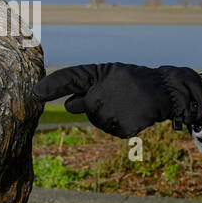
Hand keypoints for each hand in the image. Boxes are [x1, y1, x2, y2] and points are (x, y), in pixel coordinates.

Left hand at [31, 63, 201, 138]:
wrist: (166, 91)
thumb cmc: (133, 82)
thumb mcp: (110, 77)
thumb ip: (87, 87)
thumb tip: (68, 103)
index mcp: (100, 72)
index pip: (70, 77)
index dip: (51, 86)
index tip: (34, 94)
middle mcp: (104, 90)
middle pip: (80, 106)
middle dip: (92, 105)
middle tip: (116, 97)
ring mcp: (113, 109)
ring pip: (97, 120)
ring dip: (108, 116)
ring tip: (127, 104)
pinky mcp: (123, 126)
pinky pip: (112, 129)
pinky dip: (121, 125)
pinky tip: (133, 114)